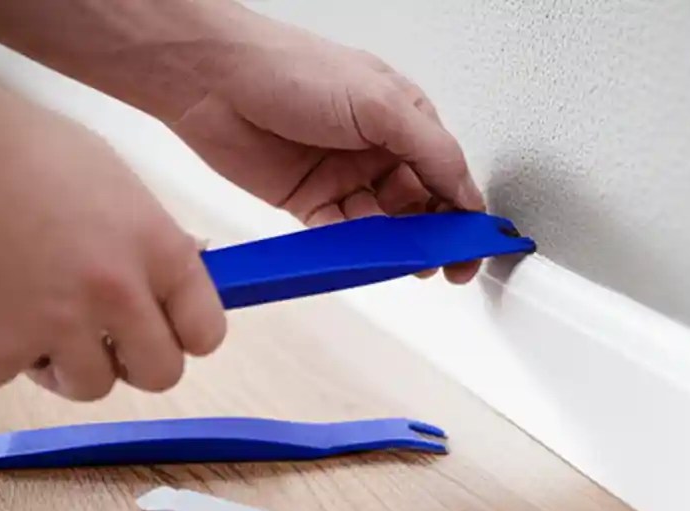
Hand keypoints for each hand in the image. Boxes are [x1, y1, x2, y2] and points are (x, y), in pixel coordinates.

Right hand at [0, 76, 224, 400]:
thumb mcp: (103, 172)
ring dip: (61, 361)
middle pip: (160, 374)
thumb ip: (145, 233)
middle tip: (96, 335)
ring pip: (88, 386)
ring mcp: (56, 328)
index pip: (206, 330)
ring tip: (23, 308)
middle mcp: (117, 294)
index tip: (162, 329)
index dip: (183, 334)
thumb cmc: (2, 141)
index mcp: (155, 246)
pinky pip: (9, 376)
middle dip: (130, 360)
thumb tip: (186, 262)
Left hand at [172, 6, 486, 282]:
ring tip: (402, 259)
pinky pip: (342, 236)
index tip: (477, 244)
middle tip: (443, 263)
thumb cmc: (291, 68)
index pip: (447, 173)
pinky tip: (363, 255)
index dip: (464, 211)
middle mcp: (376, 148)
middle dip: (434, 237)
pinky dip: (355, 250)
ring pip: (383, 227)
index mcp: (402, 118)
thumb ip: (432, 152)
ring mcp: (343, 176)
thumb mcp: (381, 103)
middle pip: (420, 206)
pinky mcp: (309, 202)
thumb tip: (468, 193)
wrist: (213, 82)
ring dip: (395, 247)